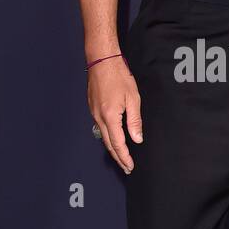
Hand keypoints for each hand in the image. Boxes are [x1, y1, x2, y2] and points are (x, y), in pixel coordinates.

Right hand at [87, 56, 142, 173]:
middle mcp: (99, 117)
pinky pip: (100, 127)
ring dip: (112, 148)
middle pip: (108, 144)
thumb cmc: (118, 76)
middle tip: (126, 167)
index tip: (129, 166)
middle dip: (118, 157)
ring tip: (121, 156)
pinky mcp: (92, 107)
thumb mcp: (133, 98)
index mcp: (110, 117)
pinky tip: (113, 138)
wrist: (101, 60)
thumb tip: (137, 138)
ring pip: (103, 136)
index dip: (124, 157)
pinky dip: (107, 136)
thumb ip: (134, 121)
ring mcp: (94, 112)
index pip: (118, 143)